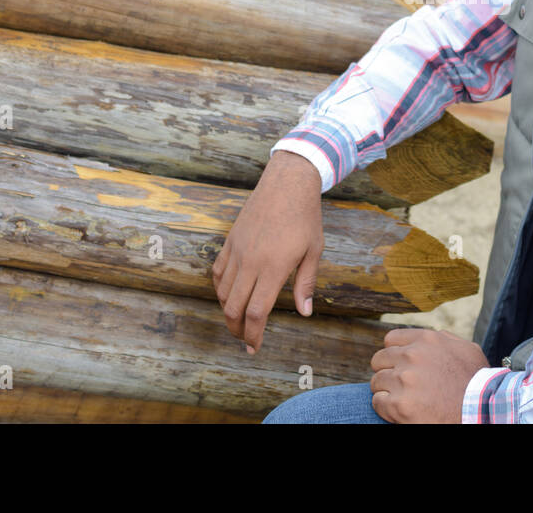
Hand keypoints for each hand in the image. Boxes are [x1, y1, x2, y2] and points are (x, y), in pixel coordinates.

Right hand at [212, 150, 322, 353]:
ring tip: (239, 320)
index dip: (253, 335)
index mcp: (273, 268)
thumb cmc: (305, 218)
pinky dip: (221, 289)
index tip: (254, 348)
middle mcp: (251, 263)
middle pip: (234, 308)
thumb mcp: (314, 251)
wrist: (287, 183)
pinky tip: (230, 295)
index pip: (256, 312)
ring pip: (223, 292)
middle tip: (245, 341)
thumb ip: (306, 284)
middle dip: (237, 330)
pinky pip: (218, 272)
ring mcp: (237, 251)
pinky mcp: (230, 241)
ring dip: (228, 311)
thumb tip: (304, 313)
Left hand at [369, 328, 489, 422]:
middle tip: (398, 384)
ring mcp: (404, 380)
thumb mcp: (467, 350)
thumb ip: (446, 339)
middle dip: (387, 371)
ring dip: (386, 390)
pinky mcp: (399, 405)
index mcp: (427, 340)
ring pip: (377, 381)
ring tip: (402, 399)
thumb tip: (434, 336)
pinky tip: (400, 410)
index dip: (393, 353)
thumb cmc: (477, 383)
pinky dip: (385, 407)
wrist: (481, 412)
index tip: (398, 365)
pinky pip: (378, 402)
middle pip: (379, 359)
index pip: (391, 339)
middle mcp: (412, 356)